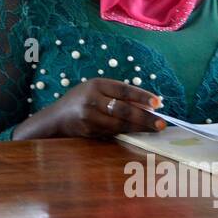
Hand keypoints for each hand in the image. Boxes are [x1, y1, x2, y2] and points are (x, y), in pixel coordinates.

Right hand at [31, 78, 165, 140]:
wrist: (57, 118)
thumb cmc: (82, 100)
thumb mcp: (97, 90)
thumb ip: (119, 95)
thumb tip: (148, 105)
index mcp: (96, 85)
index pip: (124, 90)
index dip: (142, 97)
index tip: (159, 103)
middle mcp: (91, 100)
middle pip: (123, 110)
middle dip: (145, 117)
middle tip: (161, 123)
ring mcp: (89, 117)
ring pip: (119, 124)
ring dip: (139, 127)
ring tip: (154, 129)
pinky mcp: (89, 131)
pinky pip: (112, 133)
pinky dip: (127, 133)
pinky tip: (138, 132)